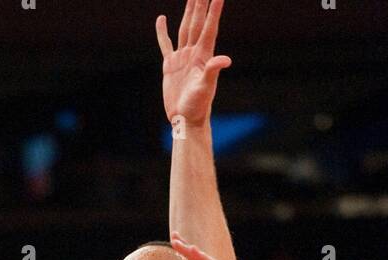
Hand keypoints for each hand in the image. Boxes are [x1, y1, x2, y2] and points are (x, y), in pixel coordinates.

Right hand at [157, 0, 230, 127]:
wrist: (185, 121)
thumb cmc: (197, 107)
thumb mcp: (205, 88)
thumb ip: (212, 71)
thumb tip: (226, 59)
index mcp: (203, 55)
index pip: (209, 27)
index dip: (214, 9)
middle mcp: (194, 53)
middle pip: (197, 22)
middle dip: (200, 3)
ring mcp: (182, 58)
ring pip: (184, 28)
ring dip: (188, 12)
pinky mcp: (170, 66)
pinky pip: (166, 44)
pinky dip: (162, 32)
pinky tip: (162, 19)